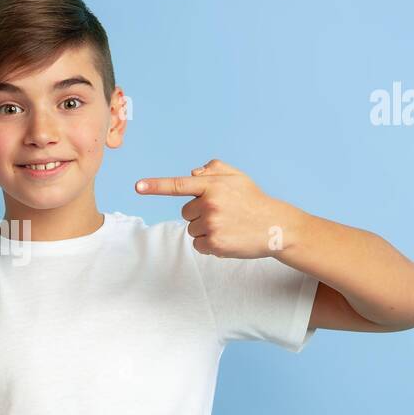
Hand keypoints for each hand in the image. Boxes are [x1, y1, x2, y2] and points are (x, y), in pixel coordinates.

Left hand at [134, 158, 298, 257]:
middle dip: (199, 213)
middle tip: (223, 214)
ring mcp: (211, 225)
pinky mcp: (214, 243)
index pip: (178, 184)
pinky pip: (198, 245)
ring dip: (205, 230)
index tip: (137, 186)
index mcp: (212, 185)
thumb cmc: (253, 200)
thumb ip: (213, 169)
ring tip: (228, 226)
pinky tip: (227, 238)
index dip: (156, 186)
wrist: (276, 226)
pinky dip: (209, 245)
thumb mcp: (237, 177)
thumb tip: (191, 173)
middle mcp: (209, 204)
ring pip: (191, 229)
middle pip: (185, 212)